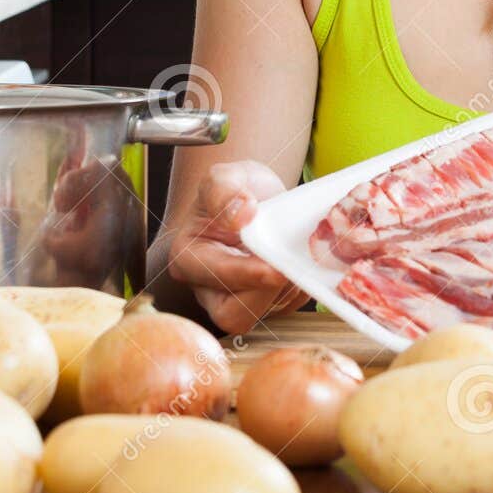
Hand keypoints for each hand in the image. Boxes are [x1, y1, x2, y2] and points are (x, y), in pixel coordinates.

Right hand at [161, 160, 307, 333]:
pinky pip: (290, 305)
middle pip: (235, 316)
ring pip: (269, 311)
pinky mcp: (268, 302)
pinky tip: (303, 257)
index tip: (273, 268)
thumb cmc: (232, 189)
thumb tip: (241, 215)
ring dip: (290, 285)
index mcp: (189, 259)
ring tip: (297, 250)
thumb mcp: (222, 176)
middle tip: (291, 267)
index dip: (245, 275)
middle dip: (268, 295)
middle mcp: (210, 288)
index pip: (215, 279)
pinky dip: (303, 284)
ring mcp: (240, 299)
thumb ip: (223, 191)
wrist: (253, 196)